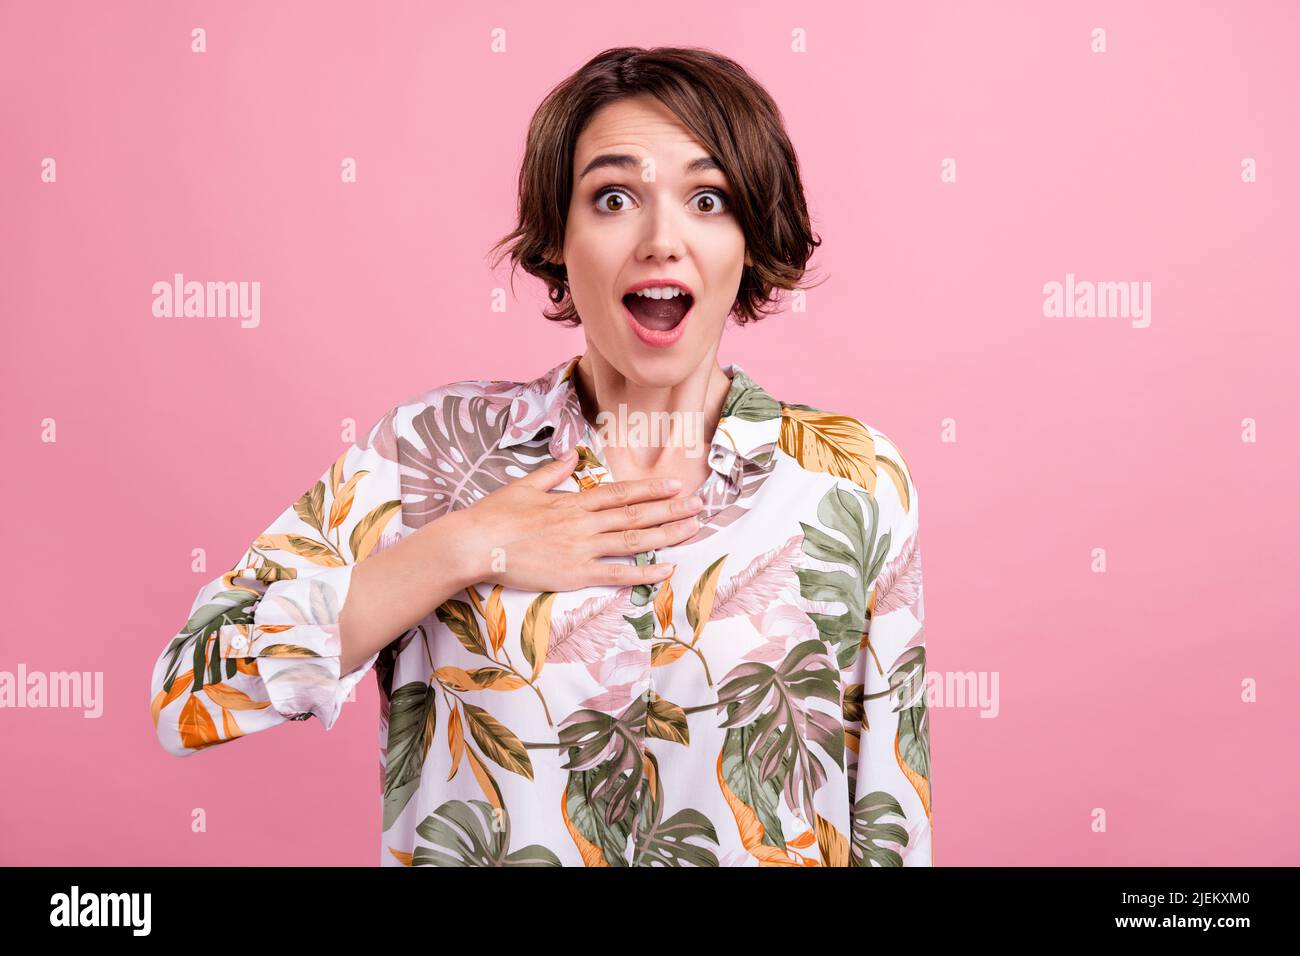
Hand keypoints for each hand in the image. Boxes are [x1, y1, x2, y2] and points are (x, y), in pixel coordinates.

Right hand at [457, 449, 702, 591]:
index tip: (676, 485)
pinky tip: (667, 570)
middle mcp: (584, 523)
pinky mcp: (575, 574)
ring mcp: (582, 549)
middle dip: (670, 509)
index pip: (620, 493)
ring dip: (667, 534)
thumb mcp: (524, 485)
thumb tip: (573, 456)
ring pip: (633, 541)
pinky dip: (644, 573)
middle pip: (635, 515)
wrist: (476, 544)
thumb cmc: (495, 515)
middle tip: (699, 504)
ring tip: (692, 528)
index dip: (651, 489)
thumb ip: (553, 471)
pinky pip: (616, 574)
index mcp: (573, 501)